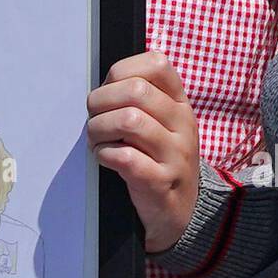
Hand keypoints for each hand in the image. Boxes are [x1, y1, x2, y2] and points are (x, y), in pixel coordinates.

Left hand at [86, 50, 199, 253]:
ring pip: (129, 121)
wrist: (183, 212)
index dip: (122, 71)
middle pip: (136, 91)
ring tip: (97, 140)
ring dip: (99, 129)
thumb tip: (101, 87)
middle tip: (94, 119)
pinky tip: (105, 158)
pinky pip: (126, 157)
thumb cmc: (160, 160)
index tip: (109, 90)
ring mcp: (175, 154)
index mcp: (180, 103)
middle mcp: (182, 124)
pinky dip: (105, 154)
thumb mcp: (162, 124)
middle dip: (101, 102)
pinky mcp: (160, 181)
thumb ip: (140, 100)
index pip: (157, 64)